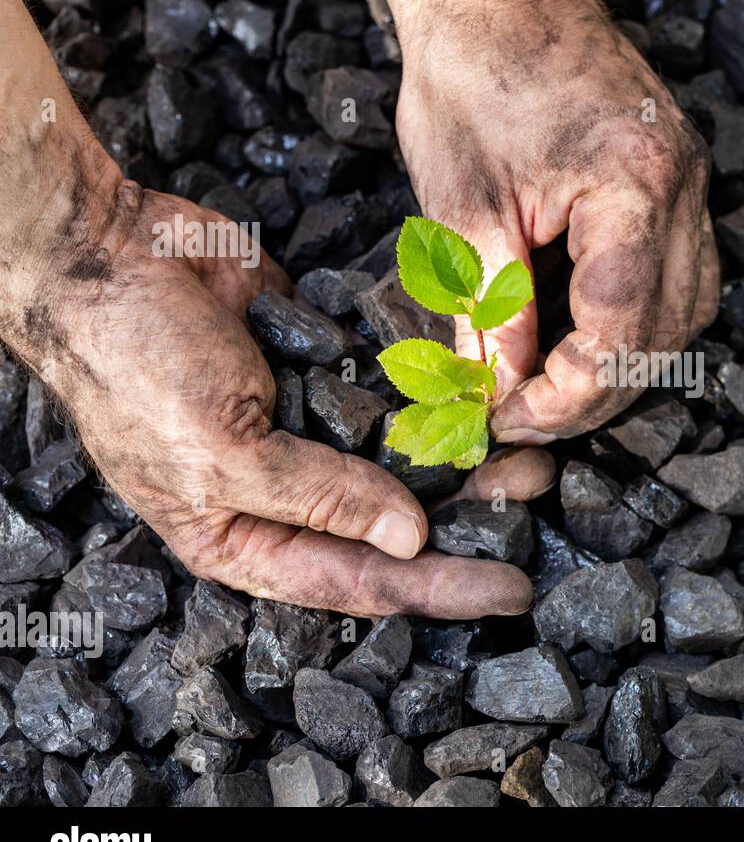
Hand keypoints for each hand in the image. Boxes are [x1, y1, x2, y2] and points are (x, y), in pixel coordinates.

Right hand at [10, 178, 549, 617]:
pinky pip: (394, 393)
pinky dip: (437, 395)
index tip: (511, 588)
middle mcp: (285, 494)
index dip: (438, 588)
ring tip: (529, 444)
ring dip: (466, 454)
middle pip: (393, 526)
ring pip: (405, 460)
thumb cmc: (135, 365)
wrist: (108, 253)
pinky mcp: (325, 370)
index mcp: (245, 538)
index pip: (357, 583)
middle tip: (537, 489)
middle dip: (468, 514)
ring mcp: (309, 429)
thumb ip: (317, 497)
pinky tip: (485, 393)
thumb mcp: (219, 451)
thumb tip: (408, 540)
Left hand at [375, 0, 720, 444]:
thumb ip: (490, 311)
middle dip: (598, 392)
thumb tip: (496, 396)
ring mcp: (688, 182)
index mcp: (633, 187)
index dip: (567, 395)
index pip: (621, 330)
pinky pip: (679, 273)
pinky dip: (638, 319)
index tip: (510, 419)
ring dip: (626, 362)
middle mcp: (681, 188)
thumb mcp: (464, 207)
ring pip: (686, 311)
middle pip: (666, 332)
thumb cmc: (471, 76)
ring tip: (557, 386)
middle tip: (527, 417)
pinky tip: (587, 333)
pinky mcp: (674, 180)